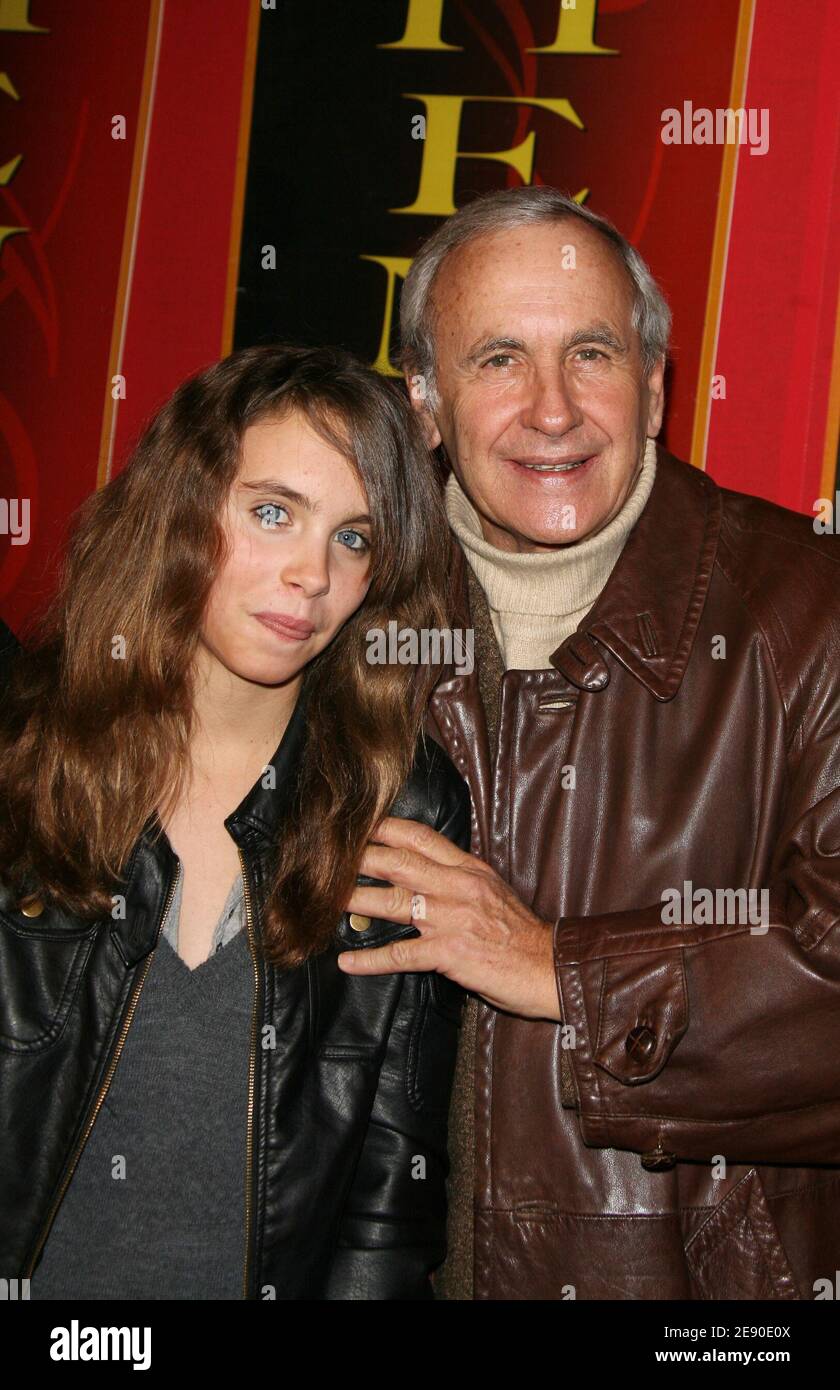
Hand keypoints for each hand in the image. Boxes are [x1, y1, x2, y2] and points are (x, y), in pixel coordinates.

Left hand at [338, 816, 561, 1021]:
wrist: (549, 967)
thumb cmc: (521, 933)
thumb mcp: (492, 890)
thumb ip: (460, 877)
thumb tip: (425, 869)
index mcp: (469, 869)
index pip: (422, 837)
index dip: (386, 827)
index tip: (358, 822)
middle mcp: (458, 887)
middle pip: (399, 862)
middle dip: (360, 857)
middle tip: (326, 856)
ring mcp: (452, 919)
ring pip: (393, 903)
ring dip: (355, 901)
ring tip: (324, 900)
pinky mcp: (450, 953)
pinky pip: (401, 954)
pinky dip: (371, 959)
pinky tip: (347, 963)